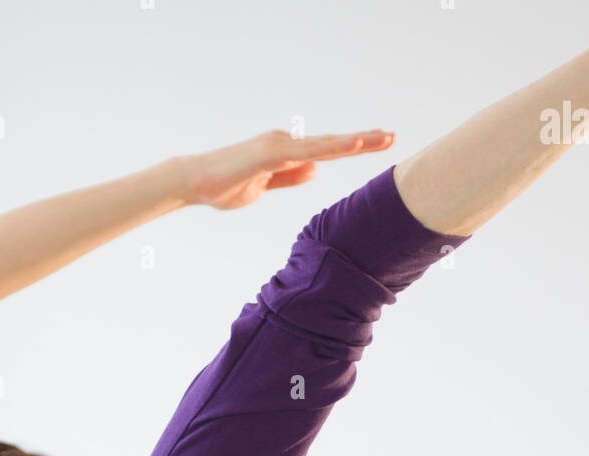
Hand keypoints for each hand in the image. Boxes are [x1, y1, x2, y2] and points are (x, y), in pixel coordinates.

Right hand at [185, 128, 394, 209]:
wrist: (196, 184)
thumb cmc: (225, 186)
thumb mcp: (265, 185)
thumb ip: (290, 177)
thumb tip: (316, 169)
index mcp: (286, 154)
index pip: (326, 151)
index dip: (352, 148)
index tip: (378, 145)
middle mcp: (287, 144)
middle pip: (332, 143)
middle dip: (364, 141)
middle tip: (393, 137)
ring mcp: (280, 145)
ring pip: (326, 144)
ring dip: (356, 141)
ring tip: (384, 138)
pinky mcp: (272, 152)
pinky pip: (309, 150)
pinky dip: (333, 147)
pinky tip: (354, 145)